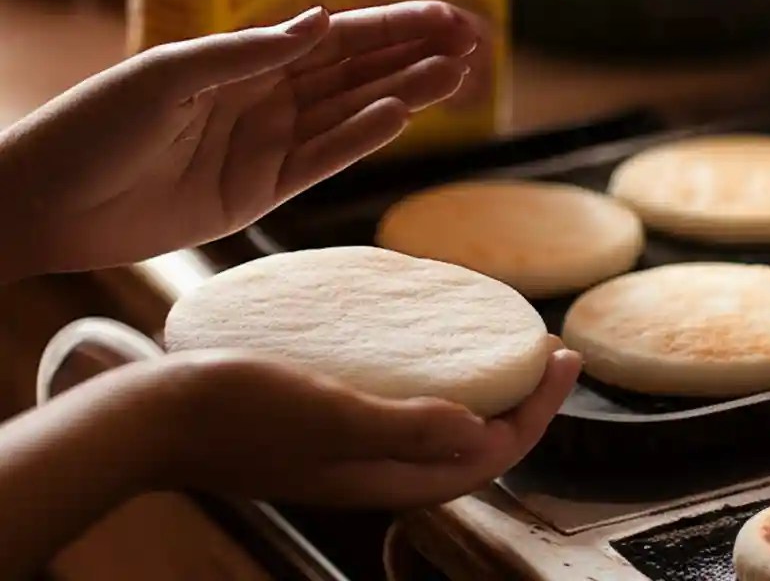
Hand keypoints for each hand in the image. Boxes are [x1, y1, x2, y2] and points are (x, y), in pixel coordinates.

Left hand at [0, 2, 484, 277]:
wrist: (49, 204)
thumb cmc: (94, 125)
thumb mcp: (169, 74)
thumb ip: (250, 53)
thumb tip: (322, 21)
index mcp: (240, 62)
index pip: (331, 39)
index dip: (390, 27)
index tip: (444, 17)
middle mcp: (262, 100)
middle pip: (354, 74)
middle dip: (413, 57)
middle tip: (471, 45)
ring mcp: (264, 147)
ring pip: (349, 115)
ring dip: (403, 94)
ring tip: (457, 77)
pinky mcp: (259, 193)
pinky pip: (321, 162)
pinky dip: (360, 141)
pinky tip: (399, 118)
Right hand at [148, 341, 580, 506]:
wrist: (148, 416)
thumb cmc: (233, 410)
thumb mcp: (328, 412)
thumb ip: (406, 427)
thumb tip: (482, 432)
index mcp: (386, 476)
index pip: (490, 456)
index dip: (538, 412)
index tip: (564, 360)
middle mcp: (376, 473)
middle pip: (474, 446)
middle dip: (522, 403)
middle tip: (549, 352)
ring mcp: (350, 454)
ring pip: (441, 431)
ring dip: (483, 394)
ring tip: (505, 351)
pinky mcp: (325, 430)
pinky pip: (403, 413)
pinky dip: (435, 386)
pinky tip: (428, 352)